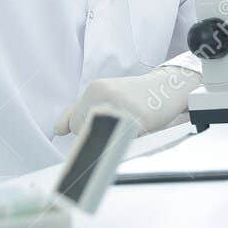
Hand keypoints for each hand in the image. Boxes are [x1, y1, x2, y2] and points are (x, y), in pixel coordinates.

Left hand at [55, 63, 199, 137]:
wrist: (169, 87)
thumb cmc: (138, 96)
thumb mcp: (105, 97)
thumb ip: (79, 111)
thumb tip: (58, 128)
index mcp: (94, 89)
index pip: (76, 124)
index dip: (92, 129)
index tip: (108, 124)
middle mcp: (102, 93)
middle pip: (86, 133)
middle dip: (102, 134)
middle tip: (123, 121)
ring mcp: (117, 104)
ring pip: (102, 138)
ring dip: (115, 137)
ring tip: (130, 124)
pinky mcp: (134, 117)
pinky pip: (121, 140)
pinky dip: (128, 140)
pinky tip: (139, 127)